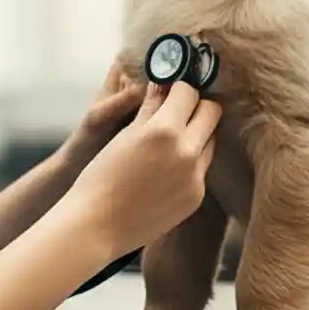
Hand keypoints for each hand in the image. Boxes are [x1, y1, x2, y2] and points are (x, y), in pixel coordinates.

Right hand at [58, 81, 221, 259]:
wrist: (96, 226)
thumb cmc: (101, 177)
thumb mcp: (124, 135)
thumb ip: (150, 107)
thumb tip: (165, 83)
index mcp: (165, 131)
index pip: (190, 92)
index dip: (178, 88)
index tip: (170, 91)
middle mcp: (187, 152)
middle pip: (212, 113)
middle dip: (195, 107)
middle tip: (176, 112)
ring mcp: (195, 177)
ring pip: (211, 140)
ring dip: (195, 135)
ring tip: (168, 143)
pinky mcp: (196, 197)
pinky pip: (201, 168)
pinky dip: (189, 162)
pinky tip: (165, 170)